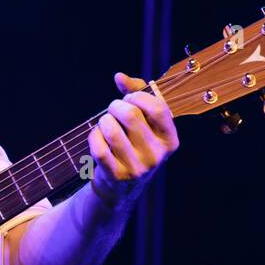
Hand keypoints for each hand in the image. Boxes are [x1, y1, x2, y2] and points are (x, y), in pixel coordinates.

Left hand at [86, 72, 179, 211]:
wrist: (122, 188)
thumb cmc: (134, 145)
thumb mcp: (144, 123)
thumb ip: (136, 94)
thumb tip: (119, 77)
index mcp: (170, 140)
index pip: (158, 108)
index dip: (139, 96)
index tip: (130, 98)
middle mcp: (157, 155)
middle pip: (131, 115)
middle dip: (116, 106)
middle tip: (113, 110)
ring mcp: (138, 168)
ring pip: (111, 129)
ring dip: (103, 121)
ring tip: (105, 124)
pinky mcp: (117, 176)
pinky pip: (98, 147)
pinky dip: (94, 136)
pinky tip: (97, 137)